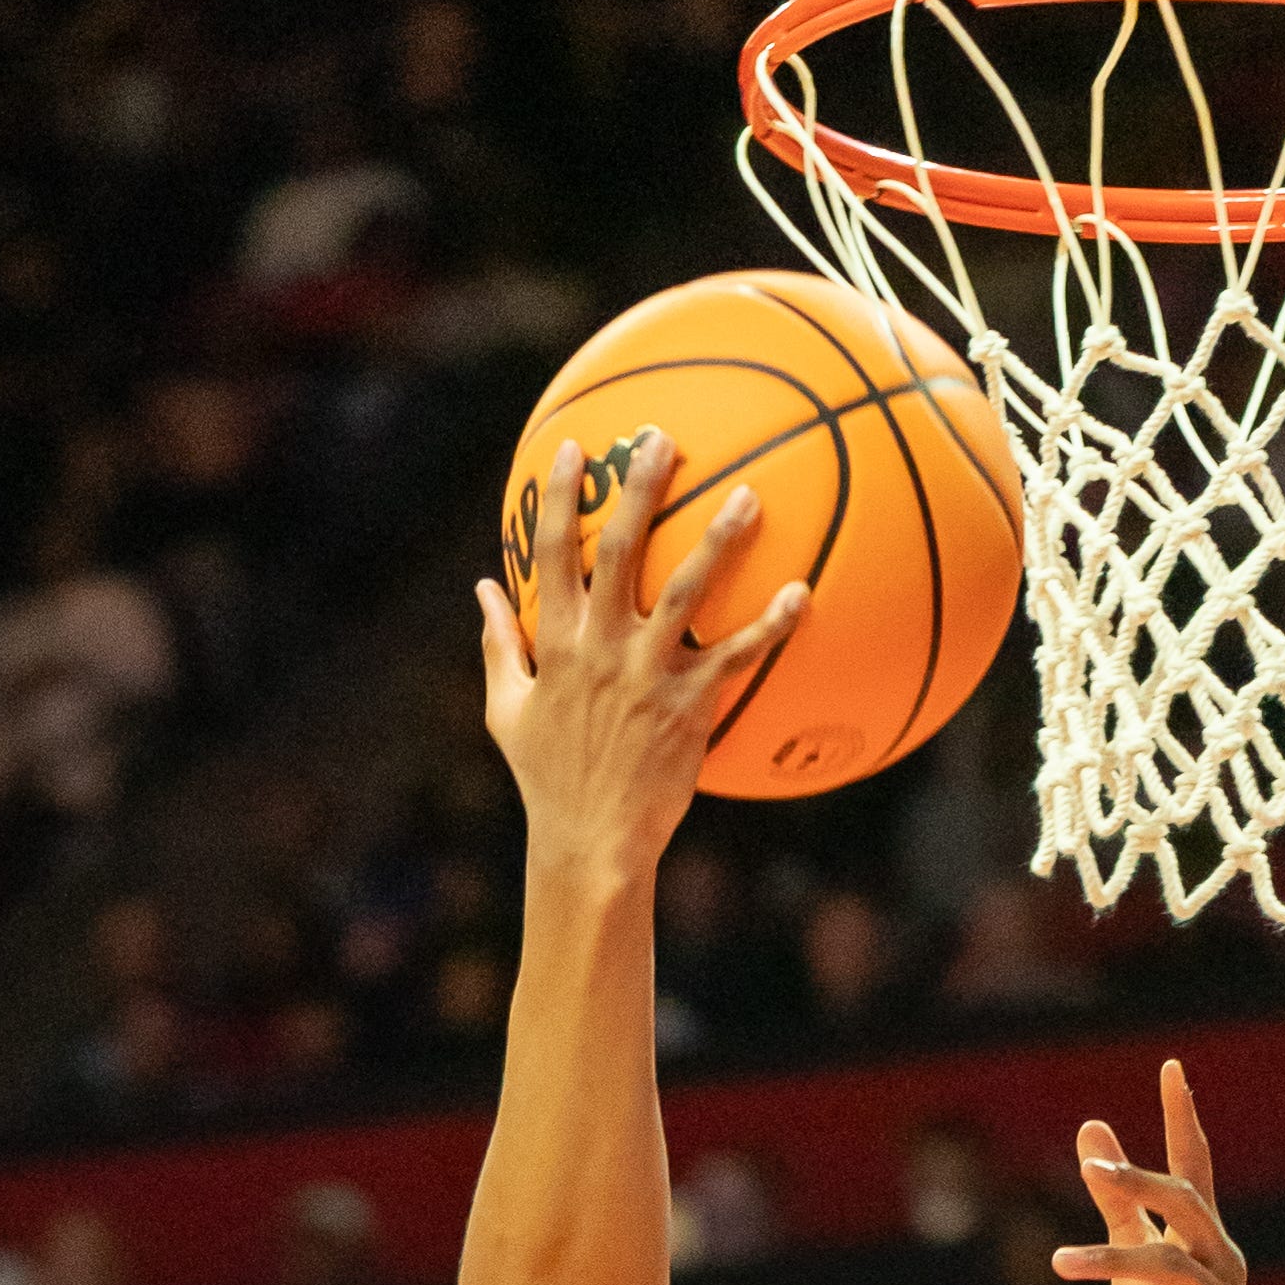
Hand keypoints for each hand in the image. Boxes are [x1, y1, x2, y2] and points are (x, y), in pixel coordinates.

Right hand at [476, 430, 807, 876]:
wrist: (590, 844)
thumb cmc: (548, 778)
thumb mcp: (506, 710)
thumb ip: (496, 644)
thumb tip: (480, 588)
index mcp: (555, 643)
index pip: (551, 555)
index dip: (557, 497)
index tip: (571, 447)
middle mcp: (601, 648)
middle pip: (621, 551)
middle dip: (639, 489)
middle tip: (663, 439)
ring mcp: (648, 675)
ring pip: (687, 591)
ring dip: (719, 540)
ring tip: (749, 496)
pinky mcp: (690, 707)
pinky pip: (737, 657)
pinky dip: (771, 625)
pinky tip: (803, 593)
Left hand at [1048, 1059, 1261, 1284]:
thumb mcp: (1139, 1253)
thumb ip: (1117, 1196)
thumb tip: (1092, 1123)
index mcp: (1206, 1235)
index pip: (1196, 1165)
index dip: (1183, 1117)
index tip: (1171, 1067)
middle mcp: (1221, 1263)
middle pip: (1189, 1206)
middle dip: (1144, 1182)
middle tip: (1095, 1167)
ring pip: (1168, 1270)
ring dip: (1109, 1263)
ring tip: (1056, 1261)